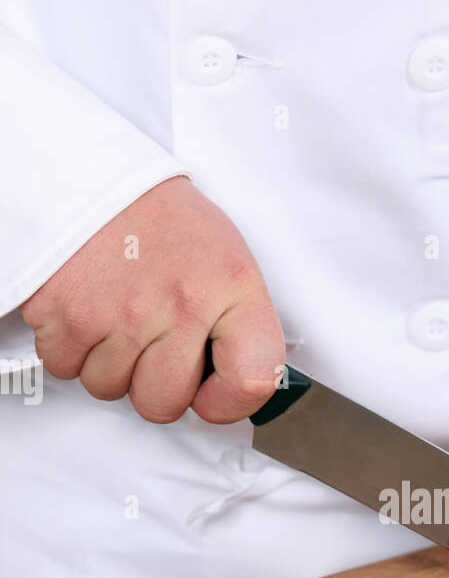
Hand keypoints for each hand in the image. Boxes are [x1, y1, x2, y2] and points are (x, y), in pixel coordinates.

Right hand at [21, 176, 285, 423]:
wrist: (91, 174)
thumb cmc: (162, 222)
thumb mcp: (226, 259)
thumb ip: (239, 326)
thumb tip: (242, 386)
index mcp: (232, 287)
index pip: (253, 380)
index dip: (229, 401)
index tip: (214, 392)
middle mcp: (181, 303)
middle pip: (163, 403)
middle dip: (151, 382)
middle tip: (149, 339)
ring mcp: (121, 313)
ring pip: (108, 389)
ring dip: (107, 362)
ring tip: (116, 313)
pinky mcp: (66, 314)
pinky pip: (65, 367)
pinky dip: (69, 346)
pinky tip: (86, 308)